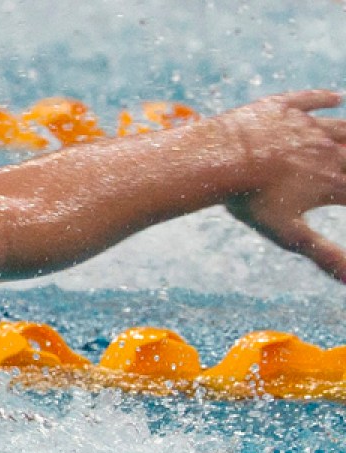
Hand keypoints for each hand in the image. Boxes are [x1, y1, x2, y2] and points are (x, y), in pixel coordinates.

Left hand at [220, 90, 345, 280]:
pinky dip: (324, 98)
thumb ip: (325, 256)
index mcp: (334, 182)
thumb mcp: (290, 234)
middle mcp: (328, 150)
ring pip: (345, 126)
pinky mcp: (282, 108)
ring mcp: (306, 127)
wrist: (218, 160)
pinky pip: (309, 100)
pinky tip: (339, 96)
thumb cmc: (251, 200)